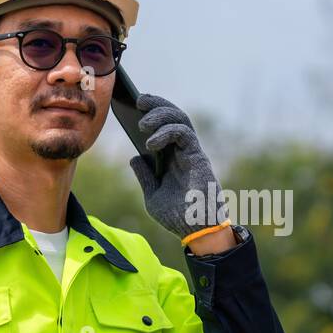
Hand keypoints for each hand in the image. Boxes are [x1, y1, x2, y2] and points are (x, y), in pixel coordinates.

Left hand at [128, 91, 229, 239]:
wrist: (195, 231)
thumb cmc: (177, 217)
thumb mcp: (153, 195)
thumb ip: (145, 176)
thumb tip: (134, 158)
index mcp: (173, 158)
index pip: (165, 126)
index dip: (153, 111)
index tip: (135, 104)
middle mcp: (183, 151)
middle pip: (174, 116)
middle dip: (157, 104)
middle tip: (139, 101)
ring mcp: (191, 152)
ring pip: (180, 119)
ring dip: (160, 114)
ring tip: (142, 123)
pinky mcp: (197, 156)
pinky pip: (184, 133)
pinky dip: (166, 132)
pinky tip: (150, 143)